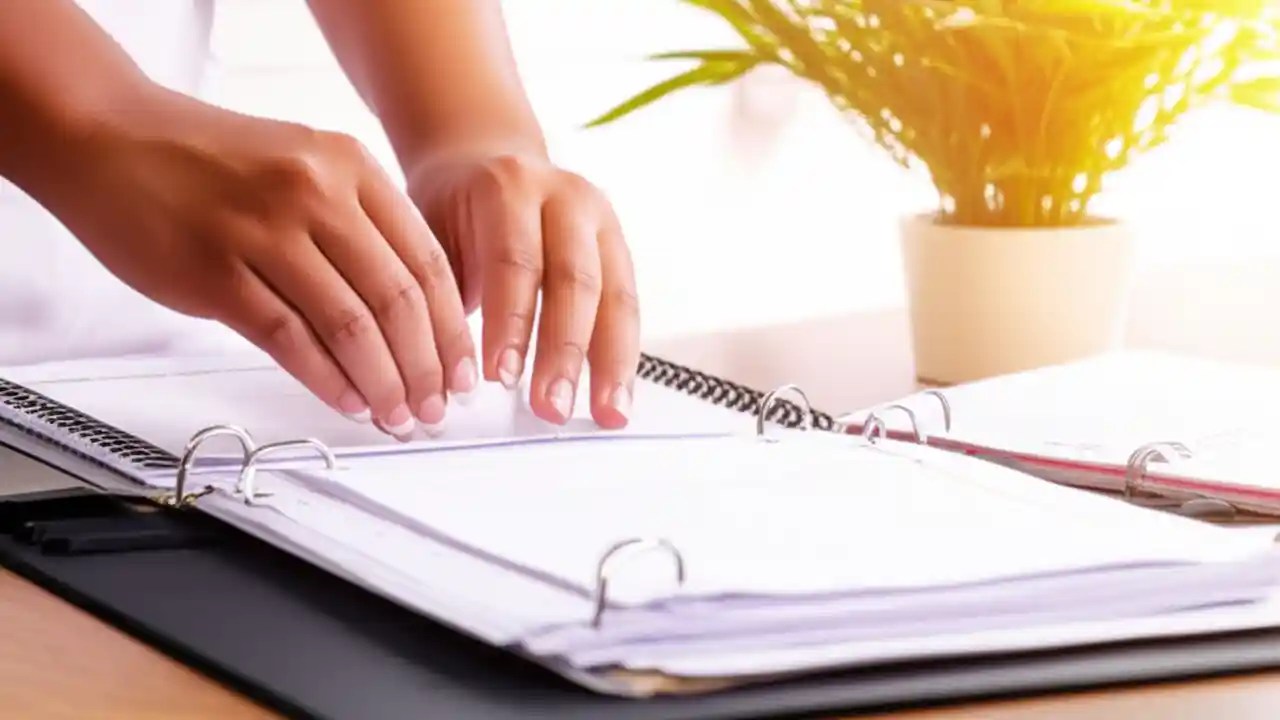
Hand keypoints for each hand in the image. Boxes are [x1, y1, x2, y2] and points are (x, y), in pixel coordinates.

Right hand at [44, 87, 475, 436]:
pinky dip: (328, 380)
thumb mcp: (304, 165)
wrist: (110, 136)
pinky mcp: (217, 272)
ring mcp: (265, 232)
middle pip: (398, 300)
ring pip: (351, 326)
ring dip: (383, 383)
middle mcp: (316, 194)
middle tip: (437, 406)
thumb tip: (412, 309)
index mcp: (351, 166)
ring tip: (397, 415)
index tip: (464, 368)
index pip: (428, 261)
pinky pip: (290, 339)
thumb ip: (357, 222)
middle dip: (426, 367)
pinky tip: (348, 401)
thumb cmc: (207, 160)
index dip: (452, 328)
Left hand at [406, 151, 638, 428]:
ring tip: (604, 413)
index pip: (515, 260)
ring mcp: (602, 220)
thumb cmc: (454, 210)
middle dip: (565, 352)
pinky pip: (628, 306)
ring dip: (610, 362)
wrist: (485, 161)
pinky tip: (616, 395)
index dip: (511, 323)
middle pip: (574, 280)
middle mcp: (566, 197)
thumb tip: (440, 376)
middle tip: (551, 407)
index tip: (500, 376)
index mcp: (510, 187)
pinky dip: (623, 356)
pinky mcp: (620, 246)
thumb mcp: (435, 235)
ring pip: (614, 296)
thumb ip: (443, 296)